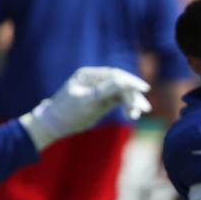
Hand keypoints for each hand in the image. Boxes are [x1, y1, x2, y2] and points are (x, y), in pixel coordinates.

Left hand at [19, 67, 152, 150]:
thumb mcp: (87, 101)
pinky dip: (127, 107)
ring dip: (131, 103)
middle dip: (132, 96)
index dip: (130, 81)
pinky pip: (119, 101)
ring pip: (122, 94)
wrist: (56, 124)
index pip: (114, 74)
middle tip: (144, 108)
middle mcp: (95, 80)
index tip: (143, 89)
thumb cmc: (68, 111)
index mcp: (88, 75)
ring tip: (137, 114)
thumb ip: (106, 90)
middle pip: (120, 84)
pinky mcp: (103, 101)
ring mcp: (100, 90)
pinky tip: (131, 115)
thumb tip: (125, 82)